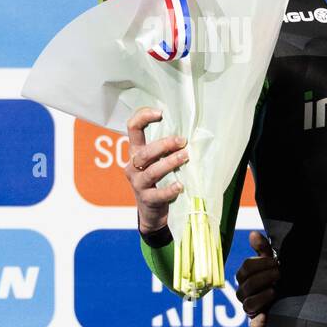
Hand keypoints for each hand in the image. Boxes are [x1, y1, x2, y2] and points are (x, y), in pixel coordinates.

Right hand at [124, 107, 187, 233]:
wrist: (153, 214)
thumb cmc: (161, 182)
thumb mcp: (161, 162)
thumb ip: (169, 149)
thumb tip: (193, 132)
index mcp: (137, 152)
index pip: (132, 129)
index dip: (142, 117)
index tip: (160, 113)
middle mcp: (133, 166)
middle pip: (144, 151)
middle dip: (164, 144)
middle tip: (183, 141)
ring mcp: (138, 183)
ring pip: (151, 171)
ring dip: (169, 162)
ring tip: (185, 157)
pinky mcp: (146, 200)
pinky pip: (157, 194)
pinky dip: (169, 189)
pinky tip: (180, 185)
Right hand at [235, 231, 278, 326]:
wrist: (290, 298)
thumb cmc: (276, 276)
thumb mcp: (271, 261)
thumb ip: (263, 249)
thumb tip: (253, 233)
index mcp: (245, 277)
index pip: (246, 268)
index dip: (261, 263)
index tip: (276, 261)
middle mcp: (244, 292)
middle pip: (247, 285)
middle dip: (264, 277)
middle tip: (280, 273)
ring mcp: (250, 308)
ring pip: (248, 304)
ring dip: (262, 296)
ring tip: (276, 290)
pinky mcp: (258, 321)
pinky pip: (254, 324)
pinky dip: (258, 322)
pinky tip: (267, 317)